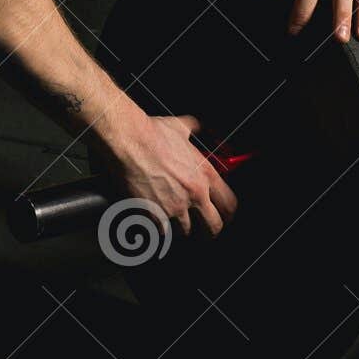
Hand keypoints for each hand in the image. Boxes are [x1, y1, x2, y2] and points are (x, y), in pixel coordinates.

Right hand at [92, 109, 238, 236]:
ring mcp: (175, 206)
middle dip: (209, 231)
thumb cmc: (153, 132)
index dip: (228, 214)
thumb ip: (197, 130)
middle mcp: (194, 194)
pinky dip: (158, 227)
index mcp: (205, 175)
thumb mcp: (182, 127)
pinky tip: (154, 218)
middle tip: (203, 230)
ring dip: (179, 226)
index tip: (223, 216)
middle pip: (214, 227)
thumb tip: (201, 128)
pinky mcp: (155, 214)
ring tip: (172, 218)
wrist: (129, 141)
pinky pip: (162, 231)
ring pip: (186, 231)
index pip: (229, 205)